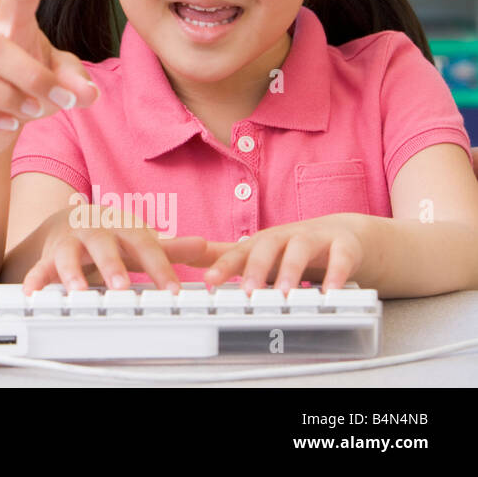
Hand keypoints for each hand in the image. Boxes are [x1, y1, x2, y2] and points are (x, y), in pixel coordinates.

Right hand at [22, 204, 212, 292]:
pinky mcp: (49, 256)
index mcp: (122, 228)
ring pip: (68, 255)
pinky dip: (35, 279)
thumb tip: (207, 247)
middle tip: (121, 287)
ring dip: (72, 272)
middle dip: (111, 266)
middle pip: (103, 246)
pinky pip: (40, 267)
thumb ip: (171, 248)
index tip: (172, 290)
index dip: (159, 267)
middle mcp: (95, 231)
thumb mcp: (139, 239)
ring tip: (78, 291)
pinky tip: (32, 293)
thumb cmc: (112, 236)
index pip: (144, 246)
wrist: (70, 220)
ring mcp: (71, 243)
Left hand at [200, 214, 367, 292]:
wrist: (345, 235)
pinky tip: (330, 293)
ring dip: (291, 270)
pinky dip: (336, 274)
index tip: (209, 282)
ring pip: (300, 249)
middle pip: (267, 246)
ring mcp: (315, 239)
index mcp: (263, 242)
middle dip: (256, 268)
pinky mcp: (344, 246)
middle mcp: (286, 237)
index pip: (239, 252)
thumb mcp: (260, 252)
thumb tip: (186, 257)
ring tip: (285, 294)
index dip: (224, 265)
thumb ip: (227, 256)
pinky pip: (341, 258)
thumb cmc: (293, 247)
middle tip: (248, 292)